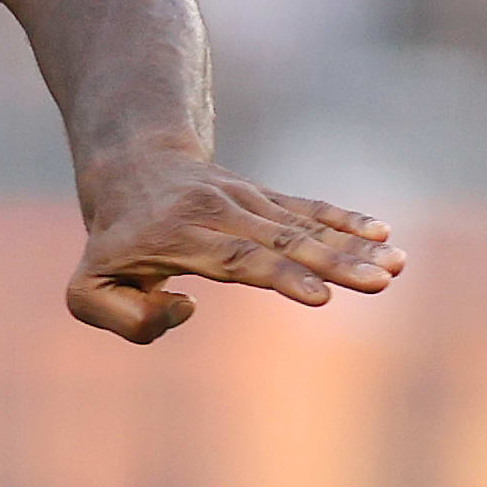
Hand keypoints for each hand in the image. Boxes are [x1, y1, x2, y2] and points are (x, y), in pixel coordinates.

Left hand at [68, 157, 402, 342]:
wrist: (130, 167)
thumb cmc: (112, 244)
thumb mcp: (88, 290)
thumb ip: (124, 319)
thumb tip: (188, 308)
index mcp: (177, 239)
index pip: (237, 260)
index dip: (281, 277)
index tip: (322, 297)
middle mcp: (217, 214)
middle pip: (283, 242)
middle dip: (335, 263)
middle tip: (382, 279)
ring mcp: (244, 201)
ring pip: (302, 224)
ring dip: (352, 245)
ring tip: (398, 263)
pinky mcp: (263, 197)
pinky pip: (307, 208)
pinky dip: (344, 219)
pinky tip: (383, 232)